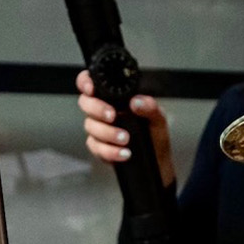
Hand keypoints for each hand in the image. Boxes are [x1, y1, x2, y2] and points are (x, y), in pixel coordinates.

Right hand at [76, 69, 173, 187]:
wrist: (156, 161)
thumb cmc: (155, 136)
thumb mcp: (158, 118)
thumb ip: (150, 107)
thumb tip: (137, 101)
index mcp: (115, 98)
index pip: (92, 83)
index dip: (86, 82)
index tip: (92, 89)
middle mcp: (104, 111)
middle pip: (85, 103)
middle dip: (97, 109)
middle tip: (112, 115)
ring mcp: (99, 129)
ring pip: (90, 126)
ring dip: (107, 132)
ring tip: (125, 138)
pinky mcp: (99, 147)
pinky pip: (96, 147)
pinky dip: (110, 151)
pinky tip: (124, 153)